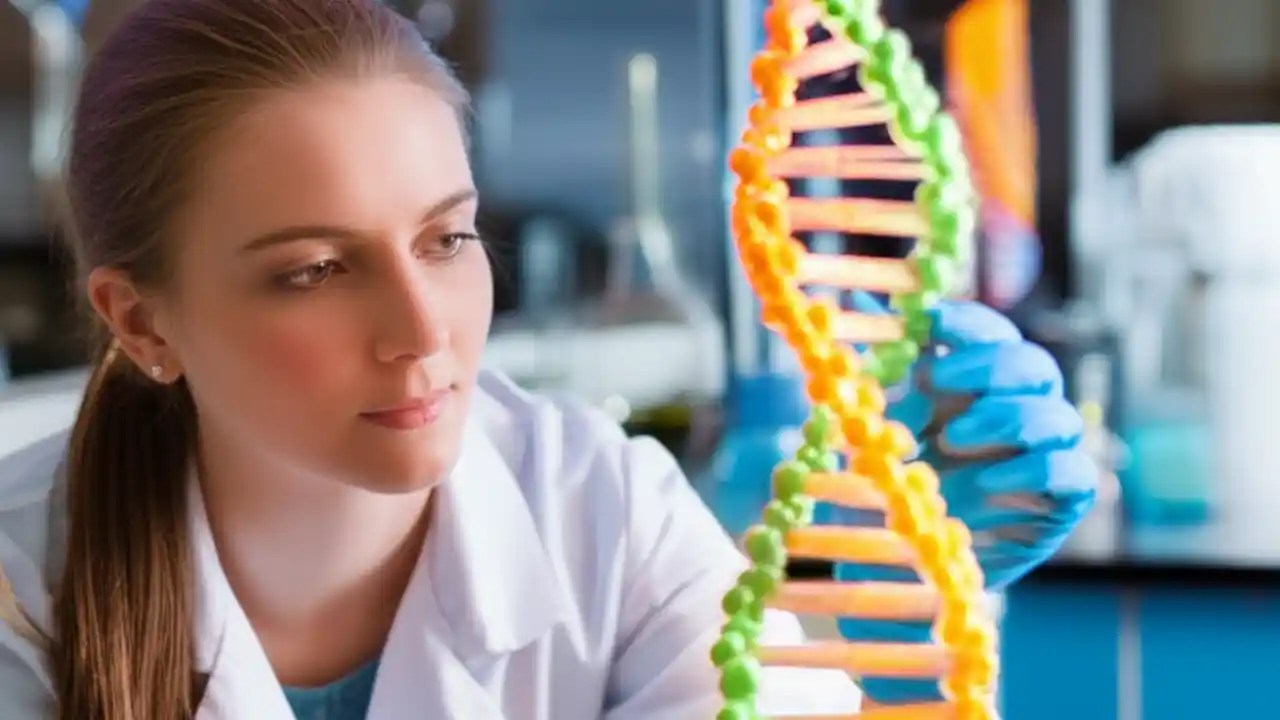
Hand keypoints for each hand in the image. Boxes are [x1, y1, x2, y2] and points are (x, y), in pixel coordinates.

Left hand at [832, 299, 1097, 702]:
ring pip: (1059, 414)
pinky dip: (1033, 470)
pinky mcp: (1058, 501)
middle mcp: (1015, 410)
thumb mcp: (869, 425)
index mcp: (973, 384)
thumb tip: (855, 303)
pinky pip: (1073, 472)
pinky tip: (986, 481)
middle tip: (935, 381)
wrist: (901, 562)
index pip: (991, 335)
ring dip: (1006, 419)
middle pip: (1033, 365)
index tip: (930, 322)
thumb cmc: (889, 484)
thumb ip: (872, 368)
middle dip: (987, 366)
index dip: (969, 324)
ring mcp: (1042, 455)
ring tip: (952, 440)